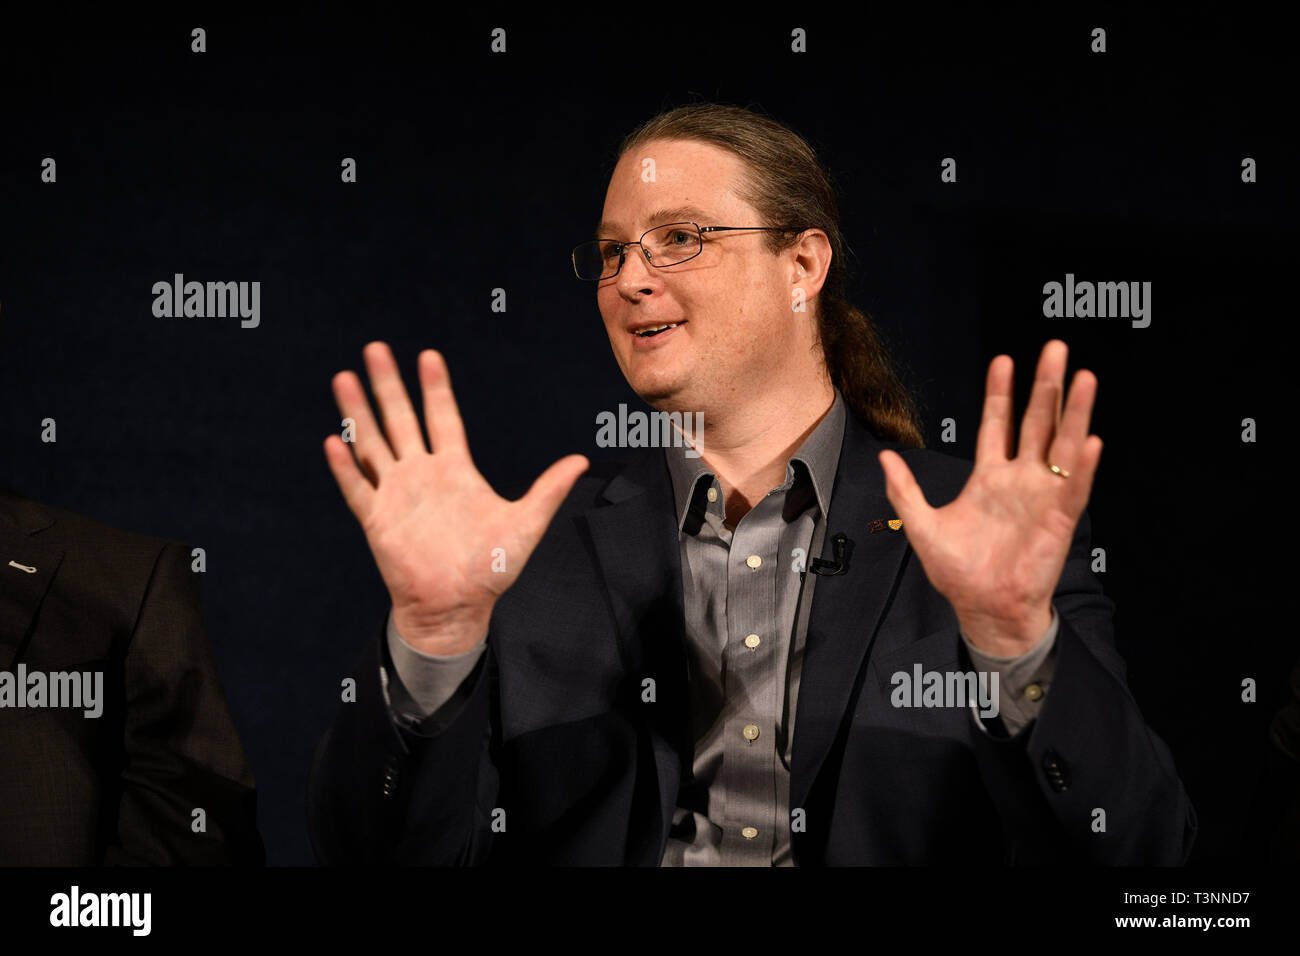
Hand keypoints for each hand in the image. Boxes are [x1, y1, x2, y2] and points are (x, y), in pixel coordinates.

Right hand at [323, 342, 588, 654]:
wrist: (457, 607)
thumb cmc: (491, 569)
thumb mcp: (526, 524)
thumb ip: (549, 489)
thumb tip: (581, 461)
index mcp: (455, 471)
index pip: (443, 418)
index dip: (436, 388)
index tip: (428, 356)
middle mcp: (423, 475)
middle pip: (401, 420)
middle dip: (389, 385)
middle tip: (376, 349)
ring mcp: (397, 495)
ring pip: (373, 444)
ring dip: (358, 413)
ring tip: (343, 379)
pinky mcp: (378, 521)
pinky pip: (358, 488)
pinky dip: (345, 466)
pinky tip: (333, 442)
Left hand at [877, 339, 1100, 656]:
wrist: (983, 610)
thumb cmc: (958, 572)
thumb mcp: (922, 526)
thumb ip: (905, 489)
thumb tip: (884, 457)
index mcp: (989, 477)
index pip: (997, 424)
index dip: (1000, 393)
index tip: (1003, 360)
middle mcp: (1020, 480)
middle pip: (1036, 422)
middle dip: (1045, 386)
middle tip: (1055, 348)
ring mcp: (1042, 496)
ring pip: (1062, 445)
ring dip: (1074, 412)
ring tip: (1084, 377)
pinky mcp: (1059, 519)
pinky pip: (1074, 487)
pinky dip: (1083, 464)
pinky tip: (1090, 439)